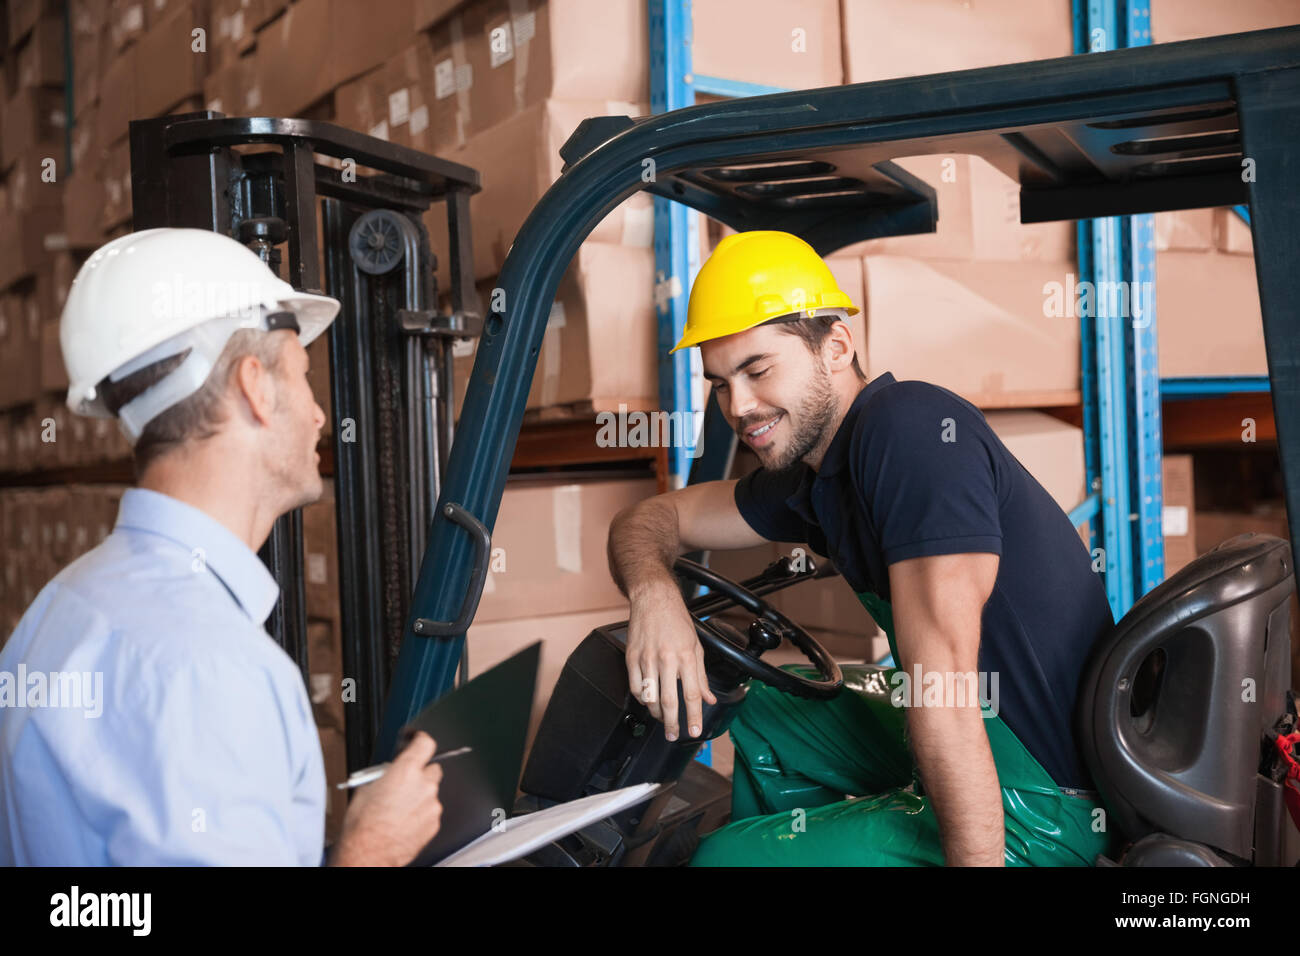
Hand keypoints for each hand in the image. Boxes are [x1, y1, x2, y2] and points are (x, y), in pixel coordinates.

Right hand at [331, 732, 442, 865]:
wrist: (367, 854)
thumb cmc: (362, 825)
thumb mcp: (365, 787)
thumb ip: (385, 773)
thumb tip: (389, 771)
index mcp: (406, 771)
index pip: (426, 743)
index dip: (421, 739)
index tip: (417, 740)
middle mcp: (424, 785)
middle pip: (432, 768)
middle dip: (420, 772)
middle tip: (404, 783)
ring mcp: (432, 805)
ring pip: (431, 792)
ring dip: (420, 795)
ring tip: (399, 809)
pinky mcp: (434, 823)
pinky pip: (431, 811)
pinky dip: (421, 813)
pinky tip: (404, 821)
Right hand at [626, 579, 716, 740]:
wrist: (654, 599)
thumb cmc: (676, 620)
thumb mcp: (696, 646)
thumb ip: (701, 676)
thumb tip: (708, 698)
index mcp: (686, 656)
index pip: (692, 694)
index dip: (693, 716)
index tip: (694, 731)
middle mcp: (666, 659)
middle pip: (669, 701)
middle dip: (672, 723)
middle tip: (674, 736)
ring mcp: (646, 659)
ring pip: (649, 697)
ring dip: (656, 714)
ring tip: (662, 719)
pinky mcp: (631, 657)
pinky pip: (635, 686)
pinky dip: (641, 698)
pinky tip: (648, 701)